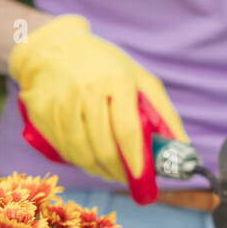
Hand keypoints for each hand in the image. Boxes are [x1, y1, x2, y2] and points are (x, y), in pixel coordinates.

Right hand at [9, 15, 187, 204]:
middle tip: (128, 179)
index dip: (136, 160)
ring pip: (82, 154)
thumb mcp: (138, 79)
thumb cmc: (104, 67)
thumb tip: (184, 148)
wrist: (53, 48)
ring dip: (99, 171)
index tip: (142, 178)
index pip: (127, 130)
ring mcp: (61, 104)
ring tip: (110, 171)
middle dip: (118, 172)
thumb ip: (163, 113)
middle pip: (104, 148)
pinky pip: (64, 150)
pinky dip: (80, 162)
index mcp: (116, 80)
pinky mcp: (42, 114)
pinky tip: (90, 159)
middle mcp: (86, 91)